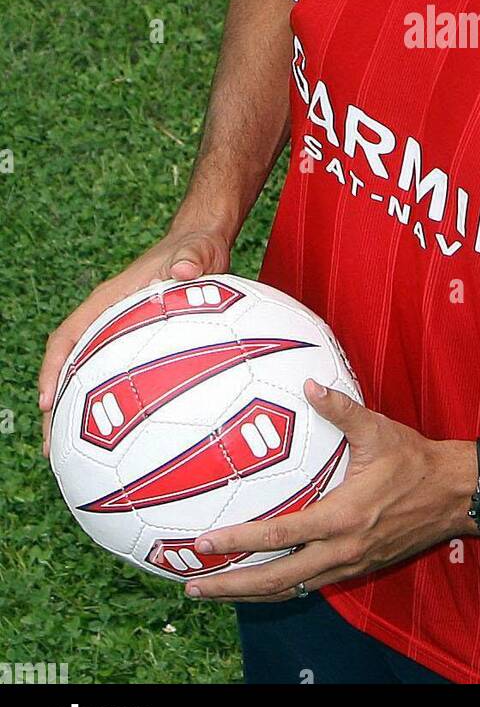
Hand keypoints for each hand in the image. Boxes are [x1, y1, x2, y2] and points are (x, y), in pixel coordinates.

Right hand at [38, 224, 231, 455]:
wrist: (204, 244)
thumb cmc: (197, 248)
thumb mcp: (197, 251)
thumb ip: (191, 259)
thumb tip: (186, 269)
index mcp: (110, 300)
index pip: (69, 336)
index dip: (54, 369)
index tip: (47, 405)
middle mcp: (109, 320)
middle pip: (71, 367)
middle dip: (57, 410)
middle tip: (54, 453)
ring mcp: (122, 335)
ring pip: (90, 379)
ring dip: (80, 416)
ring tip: (77, 463)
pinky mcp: (140, 347)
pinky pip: (118, 380)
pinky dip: (114, 409)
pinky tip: (128, 442)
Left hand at [185, 381, 478, 602]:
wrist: (454, 495)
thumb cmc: (415, 461)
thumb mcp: (378, 430)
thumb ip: (341, 408)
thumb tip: (310, 384)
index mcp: (342, 519)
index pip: (278, 535)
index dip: (238, 540)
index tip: (203, 543)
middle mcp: (341, 551)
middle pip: (276, 580)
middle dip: (231, 585)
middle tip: (192, 584)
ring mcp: (349, 565)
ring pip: (292, 589)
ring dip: (252, 593)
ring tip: (216, 590)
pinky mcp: (357, 568)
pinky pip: (310, 584)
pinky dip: (281, 587)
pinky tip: (261, 581)